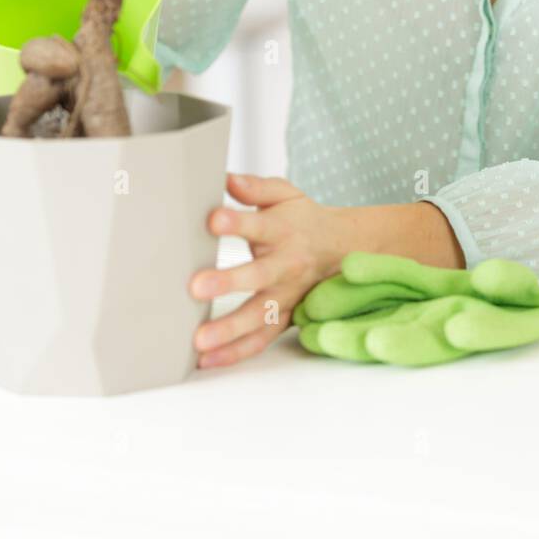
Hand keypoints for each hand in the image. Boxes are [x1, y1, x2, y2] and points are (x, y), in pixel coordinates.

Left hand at [189, 172, 344, 369]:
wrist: (342, 249)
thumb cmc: (302, 220)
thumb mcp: (285, 195)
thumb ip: (255, 188)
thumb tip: (226, 180)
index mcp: (283, 231)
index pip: (259, 225)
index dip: (236, 223)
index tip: (213, 220)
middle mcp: (286, 266)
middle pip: (259, 276)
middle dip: (229, 282)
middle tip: (196, 286)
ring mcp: (287, 296)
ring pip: (260, 316)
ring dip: (230, 330)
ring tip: (200, 340)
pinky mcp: (285, 318)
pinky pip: (261, 339)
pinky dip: (235, 353)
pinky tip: (207, 359)